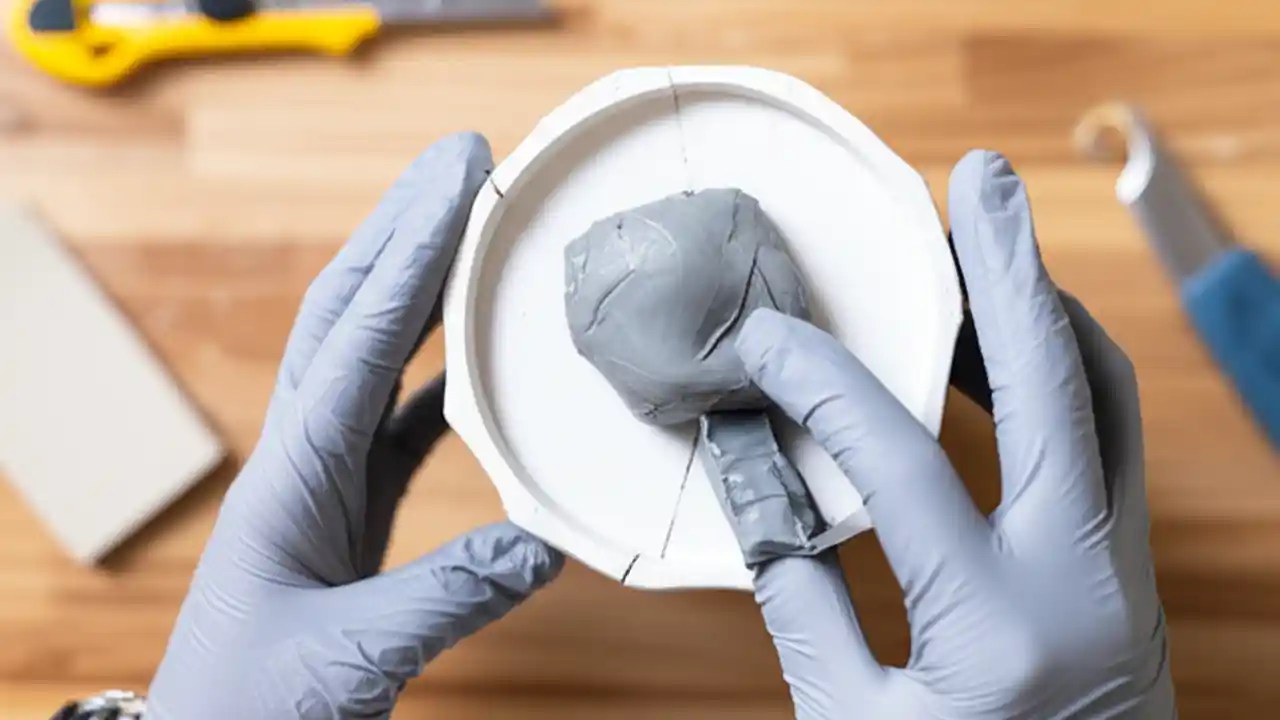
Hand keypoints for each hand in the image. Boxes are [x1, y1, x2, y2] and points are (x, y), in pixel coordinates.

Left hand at [148, 134, 563, 718]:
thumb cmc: (252, 713)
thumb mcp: (348, 658)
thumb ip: (444, 598)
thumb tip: (543, 541)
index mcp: (289, 477)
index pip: (358, 340)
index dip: (414, 255)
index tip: (462, 180)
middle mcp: (299, 459)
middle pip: (349, 314)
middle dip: (404, 230)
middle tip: (462, 161)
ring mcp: (320, 482)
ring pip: (369, 356)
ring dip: (419, 287)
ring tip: (472, 229)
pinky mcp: (344, 514)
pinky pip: (394, 422)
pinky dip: (437, 378)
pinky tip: (474, 362)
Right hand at [732, 151, 1173, 717]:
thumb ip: (801, 599)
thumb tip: (749, 479)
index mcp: (997, 624)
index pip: (897, 459)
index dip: (819, 380)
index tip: (762, 333)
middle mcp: (1082, 578)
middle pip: (1062, 380)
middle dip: (1009, 267)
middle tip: (978, 179)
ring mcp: (1121, 570)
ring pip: (1107, 396)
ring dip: (1037, 314)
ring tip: (965, 258)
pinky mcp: (1126, 572)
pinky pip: (1105, 439)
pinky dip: (1052, 375)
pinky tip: (986, 359)